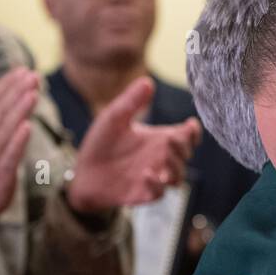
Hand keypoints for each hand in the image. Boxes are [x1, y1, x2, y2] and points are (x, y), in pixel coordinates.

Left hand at [67, 77, 202, 211]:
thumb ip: (131, 101)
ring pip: (177, 177)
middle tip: (172, 140)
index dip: (193, 131)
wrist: (82, 173)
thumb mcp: (114, 117)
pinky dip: (156, 185)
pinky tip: (147, 174)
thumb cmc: (101, 144)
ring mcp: (153, 177)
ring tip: (164, 158)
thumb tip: (147, 81)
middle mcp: (160, 158)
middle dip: (184, 147)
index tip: (190, 124)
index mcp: (159, 139)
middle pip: (185, 154)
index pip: (187, 136)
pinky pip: (158, 193)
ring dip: (175, 167)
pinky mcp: (142, 193)